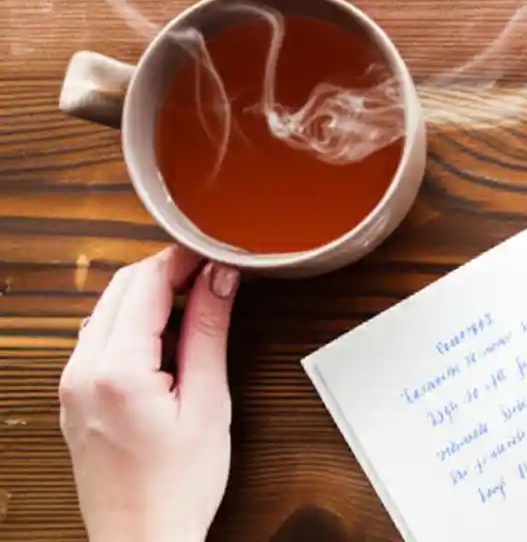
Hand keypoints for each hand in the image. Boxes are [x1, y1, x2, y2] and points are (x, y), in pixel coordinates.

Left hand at [59, 246, 239, 541]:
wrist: (143, 540)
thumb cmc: (176, 487)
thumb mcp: (208, 402)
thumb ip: (208, 331)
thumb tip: (218, 279)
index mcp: (115, 371)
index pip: (144, 282)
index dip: (184, 258)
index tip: (217, 252)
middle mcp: (81, 372)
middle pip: (120, 288)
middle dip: (167, 273)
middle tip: (214, 276)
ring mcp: (71, 386)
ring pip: (107, 310)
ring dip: (150, 299)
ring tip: (196, 316)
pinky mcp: (74, 398)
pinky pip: (99, 339)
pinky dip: (134, 327)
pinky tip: (168, 348)